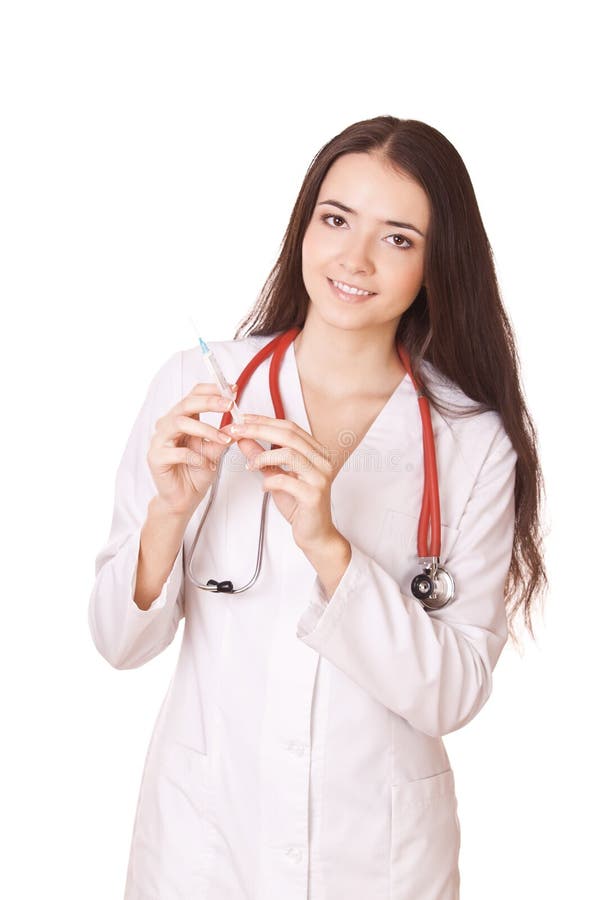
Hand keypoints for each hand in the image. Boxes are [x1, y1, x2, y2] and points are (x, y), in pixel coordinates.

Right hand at [147, 382, 237, 517]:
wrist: (184, 499)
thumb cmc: (197, 473)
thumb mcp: (216, 451)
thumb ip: (223, 436)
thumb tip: (238, 424)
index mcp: (182, 419)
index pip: (193, 395)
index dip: (212, 390)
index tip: (233, 390)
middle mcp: (168, 425)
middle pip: (186, 404)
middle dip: (210, 402)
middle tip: (230, 405)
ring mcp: (159, 440)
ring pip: (180, 423)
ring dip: (206, 429)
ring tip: (224, 439)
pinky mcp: (156, 458)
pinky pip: (177, 452)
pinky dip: (196, 457)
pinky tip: (208, 464)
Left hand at [220, 414, 337, 550]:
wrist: (315, 534)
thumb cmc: (299, 505)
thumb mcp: (275, 476)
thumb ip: (261, 457)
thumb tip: (243, 439)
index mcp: (316, 452)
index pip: (289, 427)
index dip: (264, 420)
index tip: (243, 419)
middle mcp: (322, 461)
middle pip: (288, 435)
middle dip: (258, 430)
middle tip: (237, 430)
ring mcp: (320, 477)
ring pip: (289, 454)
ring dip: (262, 456)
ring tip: (250, 465)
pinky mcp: (314, 495)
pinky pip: (286, 480)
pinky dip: (269, 481)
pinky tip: (264, 486)